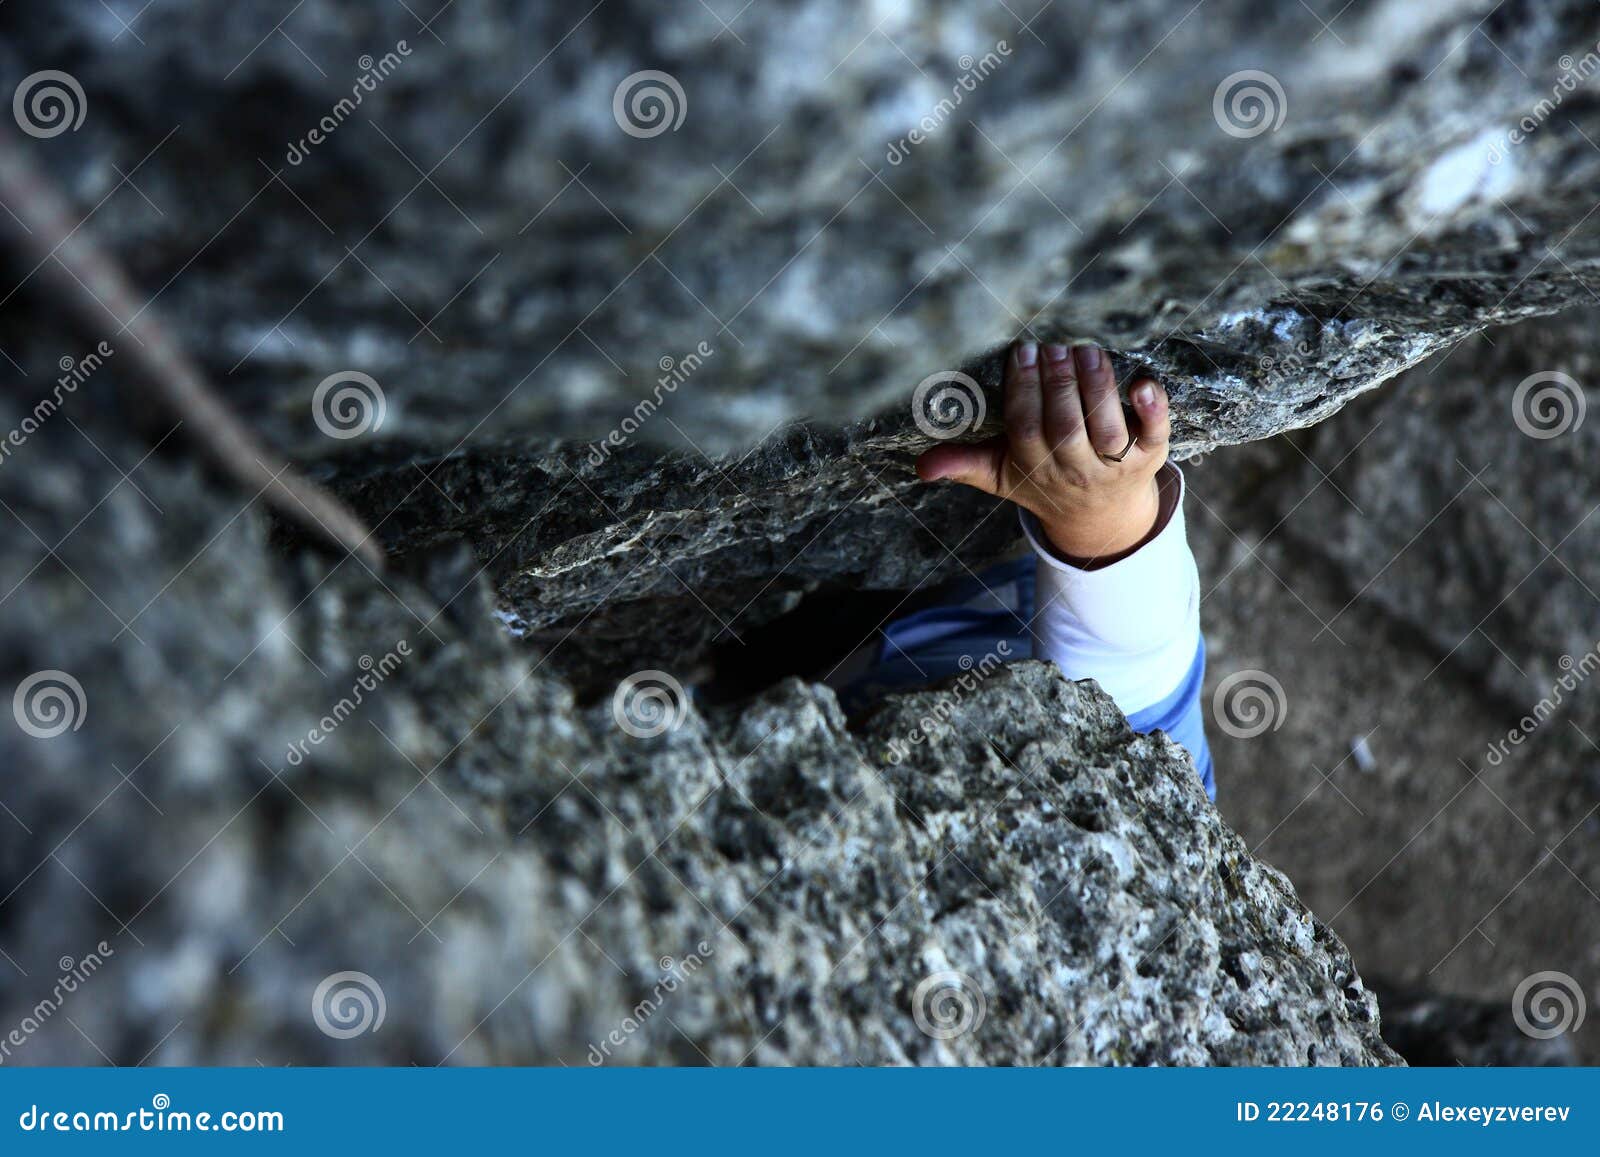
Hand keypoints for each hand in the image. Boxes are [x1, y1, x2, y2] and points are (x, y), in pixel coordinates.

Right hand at [915, 342, 1170, 560]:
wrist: (1101, 519)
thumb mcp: (1002, 477)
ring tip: (1086, 351)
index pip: (1026, 430)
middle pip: (1066, 429)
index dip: (1023, 390)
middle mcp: (1076, 471)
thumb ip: (965, 466)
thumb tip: (920, 466)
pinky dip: (1153, 409)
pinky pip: (1154, 436)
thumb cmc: (1044, 481)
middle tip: (1054, 346)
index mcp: (1036, 470)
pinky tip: (1144, 381)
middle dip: (1059, 384)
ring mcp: (1115, 467)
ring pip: (1108, 430)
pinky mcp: (1150, 458)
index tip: (1021, 351)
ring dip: (1098, 388)